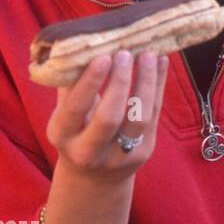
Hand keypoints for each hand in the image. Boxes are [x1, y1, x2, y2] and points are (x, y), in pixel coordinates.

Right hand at [46, 50, 169, 185]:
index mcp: (63, 136)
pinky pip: (155, 114)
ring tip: (149, 53)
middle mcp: (90, 150)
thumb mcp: (65, 115)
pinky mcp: (145, 150)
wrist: (95, 178)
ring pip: (139, 116)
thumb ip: (70, 85)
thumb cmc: (76, 132)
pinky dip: (158, 86)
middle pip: (109, 117)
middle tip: (125, 52)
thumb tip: (79, 45)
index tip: (103, 56)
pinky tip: (160, 63)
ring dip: (146, 82)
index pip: (76, 108)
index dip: (90, 82)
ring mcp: (121, 154)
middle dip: (120, 82)